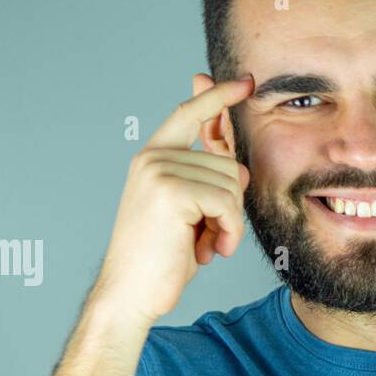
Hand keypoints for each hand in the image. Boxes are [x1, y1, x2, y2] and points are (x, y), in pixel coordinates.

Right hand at [95, 74, 253, 325]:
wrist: (131, 294)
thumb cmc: (161, 259)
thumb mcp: (191, 214)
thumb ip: (209, 184)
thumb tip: (239, 165)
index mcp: (153, 158)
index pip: (188, 114)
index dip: (217, 97)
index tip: (244, 82)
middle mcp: (153, 158)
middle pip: (227, 163)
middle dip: (229, 205)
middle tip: (207, 236)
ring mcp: (159, 171)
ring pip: (231, 184)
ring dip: (229, 223)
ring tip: (205, 245)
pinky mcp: (170, 191)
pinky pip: (227, 203)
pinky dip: (229, 232)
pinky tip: (212, 251)